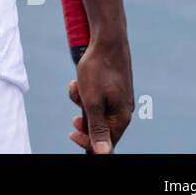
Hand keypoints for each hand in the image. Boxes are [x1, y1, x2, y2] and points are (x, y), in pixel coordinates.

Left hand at [67, 36, 133, 152]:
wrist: (107, 40)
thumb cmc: (99, 71)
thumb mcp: (92, 102)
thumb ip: (96, 129)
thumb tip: (103, 154)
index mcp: (121, 117)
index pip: (107, 142)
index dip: (88, 142)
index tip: (72, 134)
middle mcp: (123, 109)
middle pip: (101, 127)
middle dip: (84, 120)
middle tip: (74, 119)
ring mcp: (118, 97)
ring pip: (95, 109)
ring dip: (82, 102)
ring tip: (78, 87)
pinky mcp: (112, 87)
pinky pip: (95, 96)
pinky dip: (85, 91)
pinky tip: (80, 79)